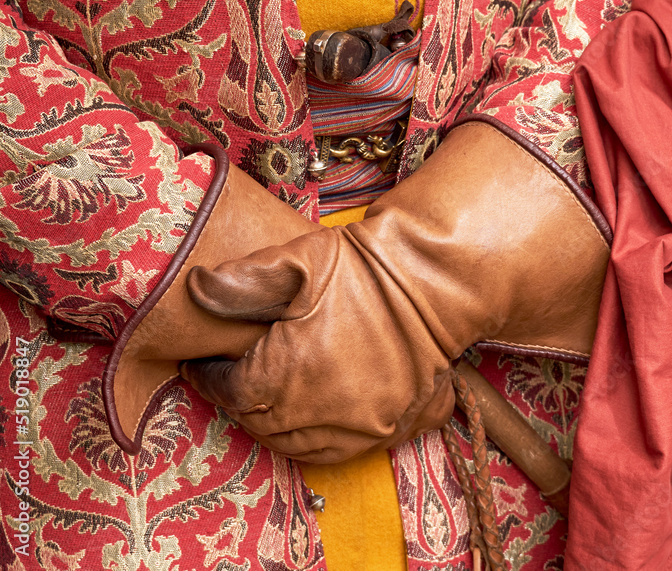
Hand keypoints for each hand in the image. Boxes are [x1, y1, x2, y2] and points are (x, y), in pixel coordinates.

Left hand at [182, 122, 609, 462]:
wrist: (435, 282)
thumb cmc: (363, 271)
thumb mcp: (296, 263)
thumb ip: (240, 282)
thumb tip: (195, 289)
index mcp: (287, 376)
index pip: (231, 393)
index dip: (211, 377)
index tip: (203, 363)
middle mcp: (320, 414)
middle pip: (263, 425)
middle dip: (243, 403)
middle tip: (235, 379)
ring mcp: (361, 427)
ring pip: (300, 445)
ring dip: (278, 426)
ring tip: (271, 400)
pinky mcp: (393, 428)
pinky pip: (343, 450)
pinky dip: (319, 439)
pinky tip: (315, 415)